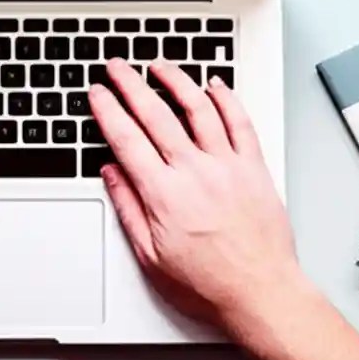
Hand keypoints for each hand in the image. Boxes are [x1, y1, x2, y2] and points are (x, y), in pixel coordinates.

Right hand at [89, 59, 301, 328]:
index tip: (98, 93)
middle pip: (156, 114)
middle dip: (131, 84)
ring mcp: (226, 166)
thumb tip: (112, 174)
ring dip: (176, 80)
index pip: (126, 138)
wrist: (260, 294)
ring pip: (198, 108)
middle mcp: (194, 172)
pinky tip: (215, 85)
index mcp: (163, 194)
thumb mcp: (151, 256)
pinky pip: (240, 122)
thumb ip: (128, 208)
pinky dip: (226, 99)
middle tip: (117, 67)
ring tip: (160, 65)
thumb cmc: (208, 284)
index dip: (107, 110)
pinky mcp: (254, 167)